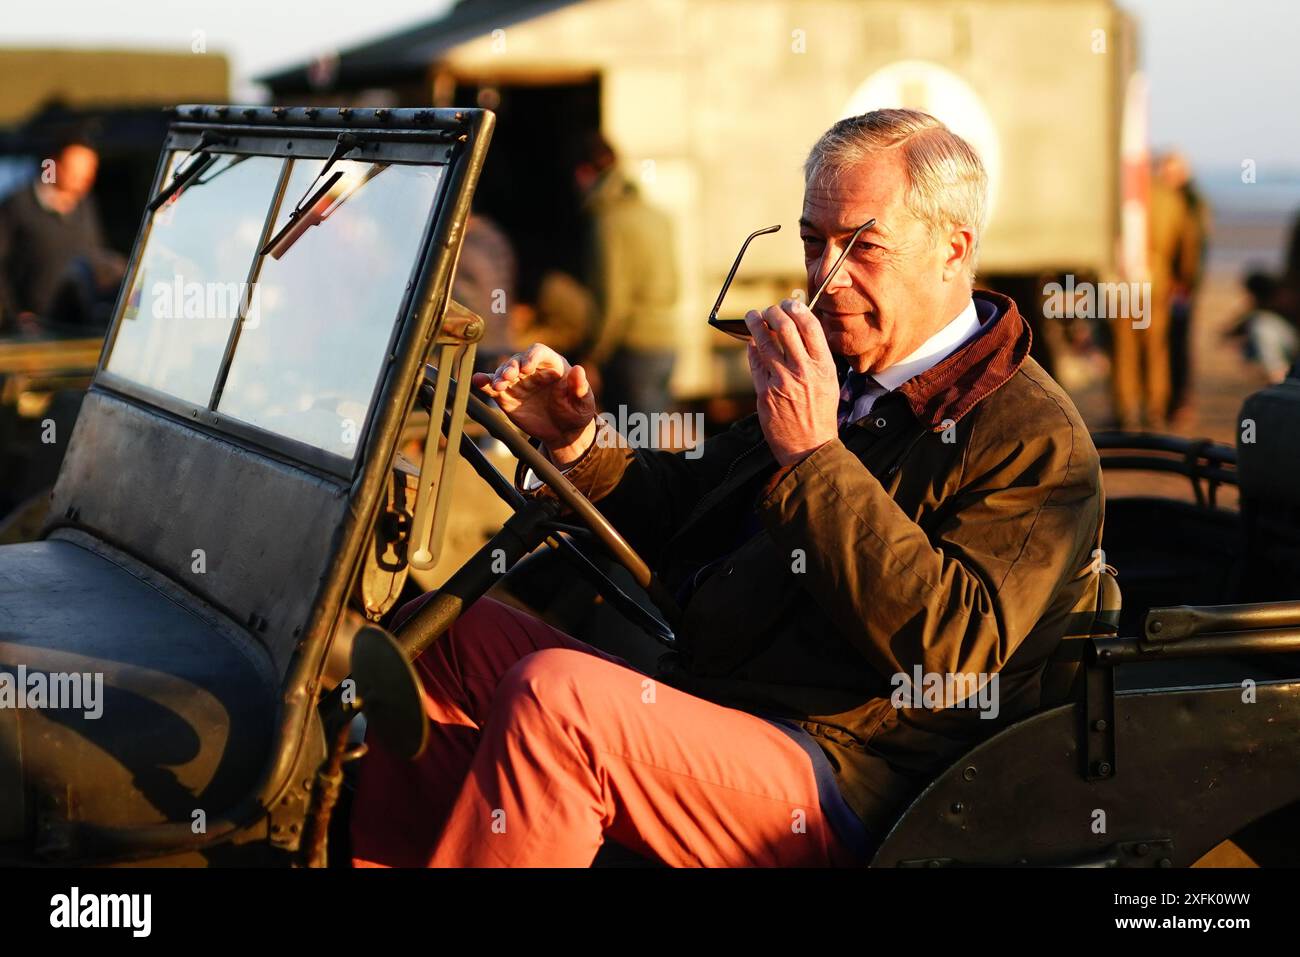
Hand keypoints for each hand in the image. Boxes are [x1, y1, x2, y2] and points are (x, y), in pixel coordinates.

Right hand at [471, 343, 596, 462]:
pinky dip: (484, 382)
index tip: (527, 368)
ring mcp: (518, 382)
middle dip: (512, 366)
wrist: (563, 432)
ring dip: (498, 376)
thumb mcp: (583, 402)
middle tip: (509, 376)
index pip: (539, 352)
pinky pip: (493, 387)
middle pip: (517, 360)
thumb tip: (579, 369)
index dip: (531, 357)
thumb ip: (580, 387)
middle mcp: (532, 370)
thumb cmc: (576, 412)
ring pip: (504, 372)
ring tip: (497, 386)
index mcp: (553, 365)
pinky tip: (477, 381)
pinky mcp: (506, 396)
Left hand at [744, 299, 839, 466]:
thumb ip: (817, 357)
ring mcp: (782, 381)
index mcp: (823, 366)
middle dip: (774, 312)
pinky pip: (755, 362)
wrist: (809, 446)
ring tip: (753, 316)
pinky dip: (752, 349)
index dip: (797, 309)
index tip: (789, 303)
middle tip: (769, 309)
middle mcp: (803, 371)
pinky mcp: (765, 392)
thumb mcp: (829, 382)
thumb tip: (802, 329)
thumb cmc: (820, 414)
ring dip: (756, 324)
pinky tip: (751, 343)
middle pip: (785, 328)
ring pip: (765, 342)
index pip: (810, 327)